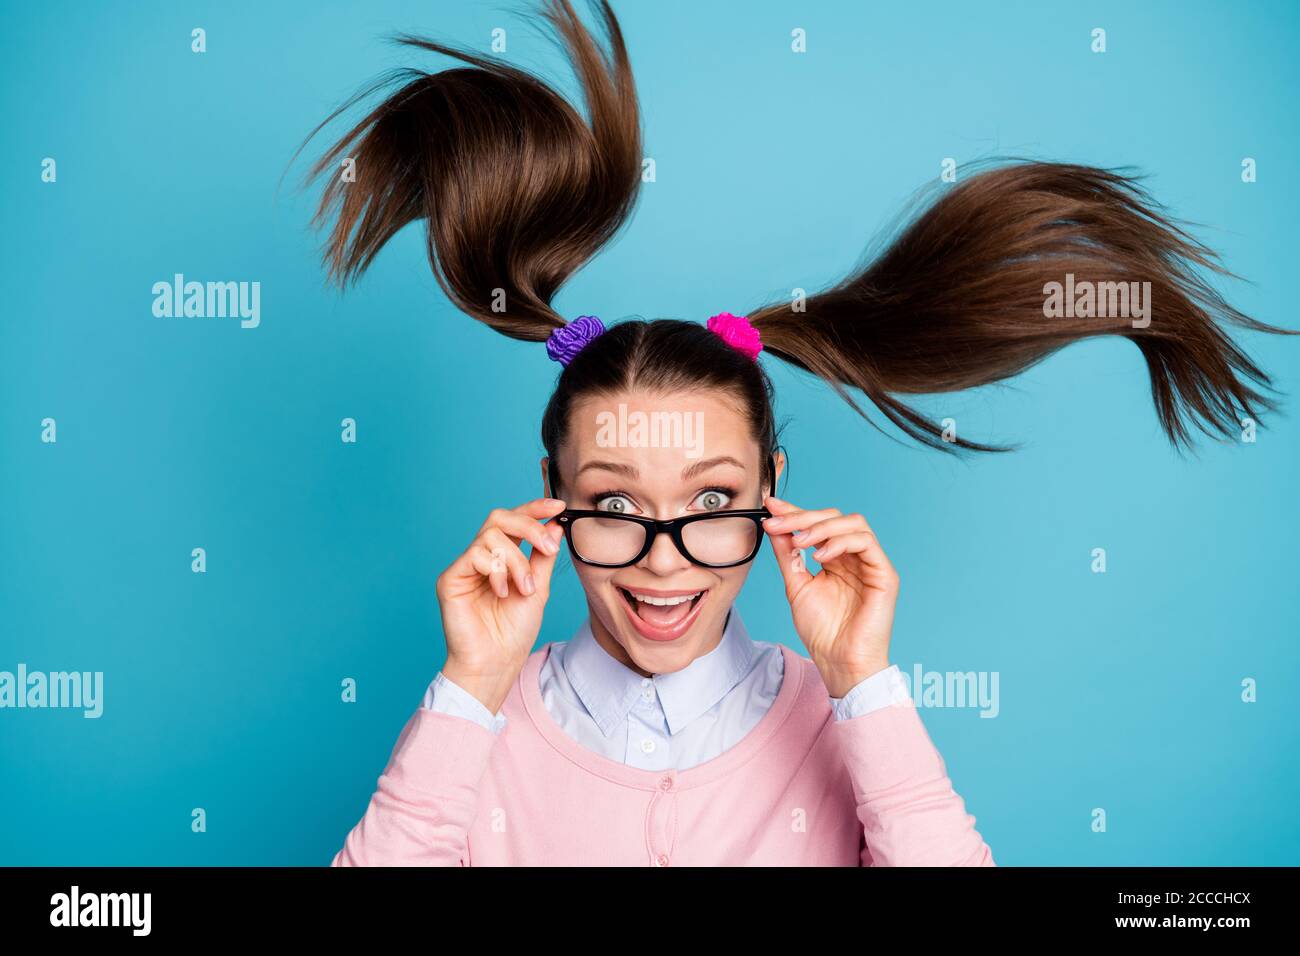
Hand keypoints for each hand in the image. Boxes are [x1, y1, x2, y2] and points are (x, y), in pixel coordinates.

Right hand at [435, 497, 567, 712]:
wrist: (496, 663)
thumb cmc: (513, 632)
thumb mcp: (538, 589)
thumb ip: (543, 557)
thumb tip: (555, 524)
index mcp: (502, 558)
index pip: (515, 522)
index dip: (535, 509)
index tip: (557, 507)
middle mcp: (481, 558)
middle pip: (500, 517)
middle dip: (529, 525)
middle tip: (548, 547)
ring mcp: (465, 567)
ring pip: (491, 536)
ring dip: (516, 560)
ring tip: (524, 588)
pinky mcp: (450, 578)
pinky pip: (475, 554)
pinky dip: (496, 570)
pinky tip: (501, 592)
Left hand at [761, 494, 897, 697]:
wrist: (839, 663)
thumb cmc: (823, 632)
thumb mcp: (796, 586)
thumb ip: (788, 555)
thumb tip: (774, 526)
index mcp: (835, 559)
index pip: (818, 525)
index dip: (795, 512)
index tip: (770, 507)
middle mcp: (854, 557)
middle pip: (835, 517)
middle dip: (803, 516)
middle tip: (778, 523)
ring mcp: (871, 564)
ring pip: (853, 523)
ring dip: (821, 527)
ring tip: (799, 542)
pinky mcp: (884, 574)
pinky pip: (866, 542)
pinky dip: (840, 542)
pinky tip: (820, 556)